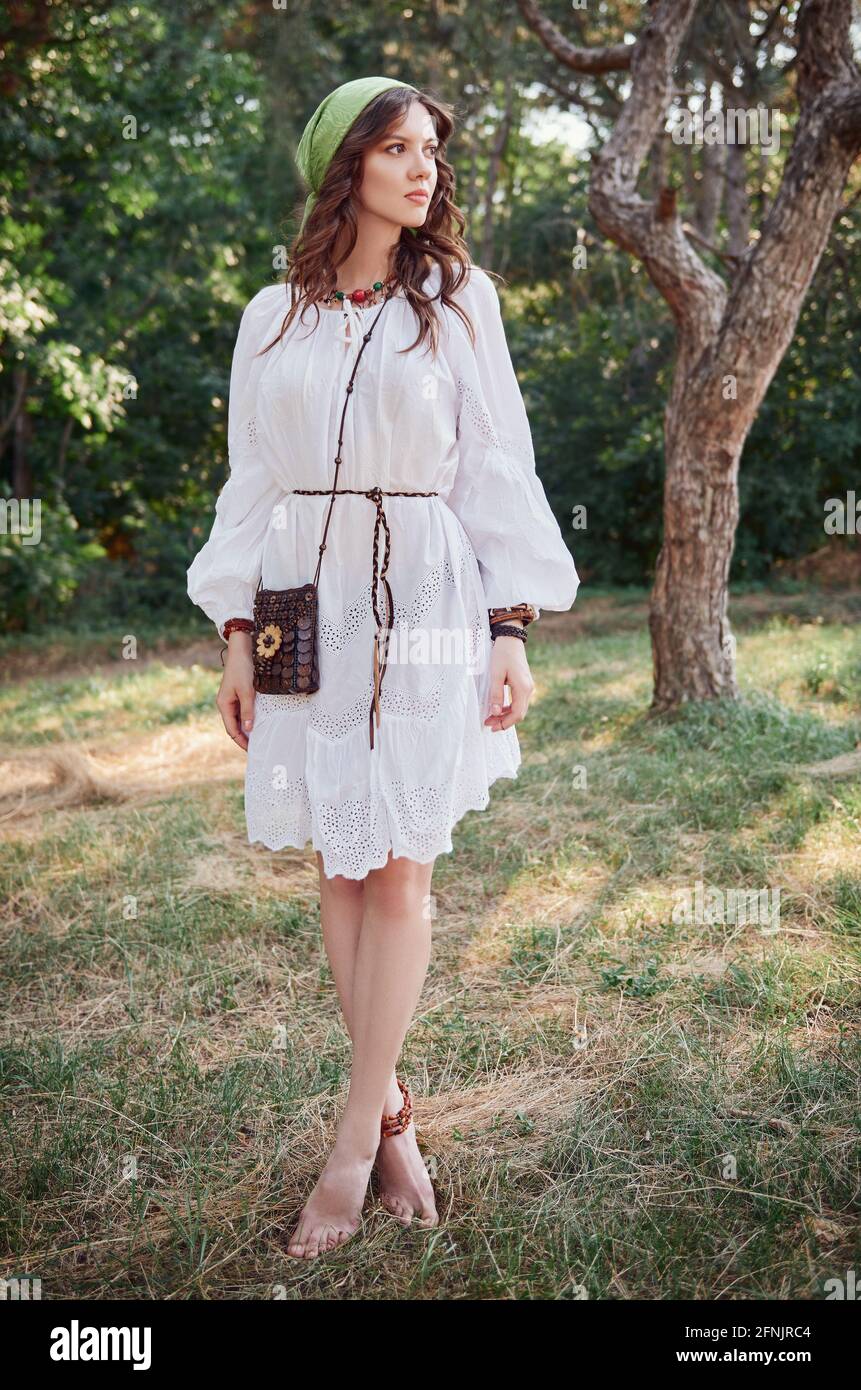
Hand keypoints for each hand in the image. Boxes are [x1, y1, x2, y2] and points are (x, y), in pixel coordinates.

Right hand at [216, 631, 255, 750]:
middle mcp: (226, 704)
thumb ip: (247, 710)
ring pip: (239, 719)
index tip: (251, 749)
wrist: (241, 651)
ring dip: (247, 728)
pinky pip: (243, 711)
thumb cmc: (242, 670)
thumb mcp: (247, 691)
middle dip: (244, 737)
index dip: (241, 741)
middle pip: (234, 726)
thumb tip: (248, 728)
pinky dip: (249, 718)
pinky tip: (258, 722)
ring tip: (259, 737)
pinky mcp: (238, 694)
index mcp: (224, 705)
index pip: (231, 729)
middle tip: (257, 746)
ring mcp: (232, 699)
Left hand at [484, 625, 534, 730]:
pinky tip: (498, 708)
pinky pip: (518, 701)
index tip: (492, 727)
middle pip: (519, 713)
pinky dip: (508, 707)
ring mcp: (528, 687)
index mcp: (523, 688)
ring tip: (491, 717)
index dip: (505, 723)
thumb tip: (495, 713)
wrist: (510, 639)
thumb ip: (496, 694)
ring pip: (519, 708)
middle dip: (504, 721)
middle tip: (488, 724)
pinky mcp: (524, 684)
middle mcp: (528, 689)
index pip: (517, 714)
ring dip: (505, 715)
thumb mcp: (495, 674)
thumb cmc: (502, 655)